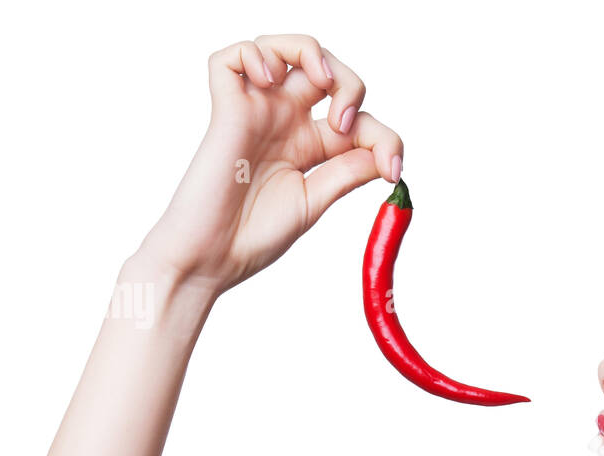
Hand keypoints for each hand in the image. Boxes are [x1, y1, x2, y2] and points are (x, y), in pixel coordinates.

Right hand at [127, 34, 402, 297]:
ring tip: (319, 82)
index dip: (384, 138)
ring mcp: (256, 112)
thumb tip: (385, 155)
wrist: (212, 259)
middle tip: (343, 124)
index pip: (359, 119)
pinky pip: (231, 58)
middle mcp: (286, 122)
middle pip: (325, 71)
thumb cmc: (253, 237)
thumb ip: (346, 172)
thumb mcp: (314, 201)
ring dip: (309, 52)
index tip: (391, 170)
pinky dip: (254, 54)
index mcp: (312, 147)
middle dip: (350, 84)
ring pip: (281, 48)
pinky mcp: (225, 109)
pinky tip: (268, 80)